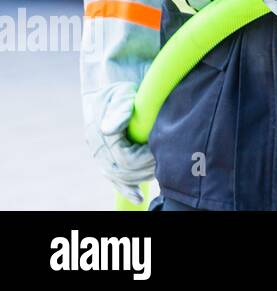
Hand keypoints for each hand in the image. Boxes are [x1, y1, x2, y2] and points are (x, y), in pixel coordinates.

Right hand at [83, 81, 154, 203]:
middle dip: (147, 167)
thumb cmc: (122, 92)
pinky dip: (127, 190)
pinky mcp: (108, 161)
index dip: (145, 157)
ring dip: (142, 176)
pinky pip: (115, 181)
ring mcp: (101, 157)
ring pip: (122, 178)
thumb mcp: (121, 94)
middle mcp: (97, 149)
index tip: (161, 148)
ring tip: (160, 167)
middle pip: (124, 171)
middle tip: (166, 158)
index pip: (124, 158)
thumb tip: (109, 130)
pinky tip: (138, 198)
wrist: (116, 94)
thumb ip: (119, 109)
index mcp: (99, 133)